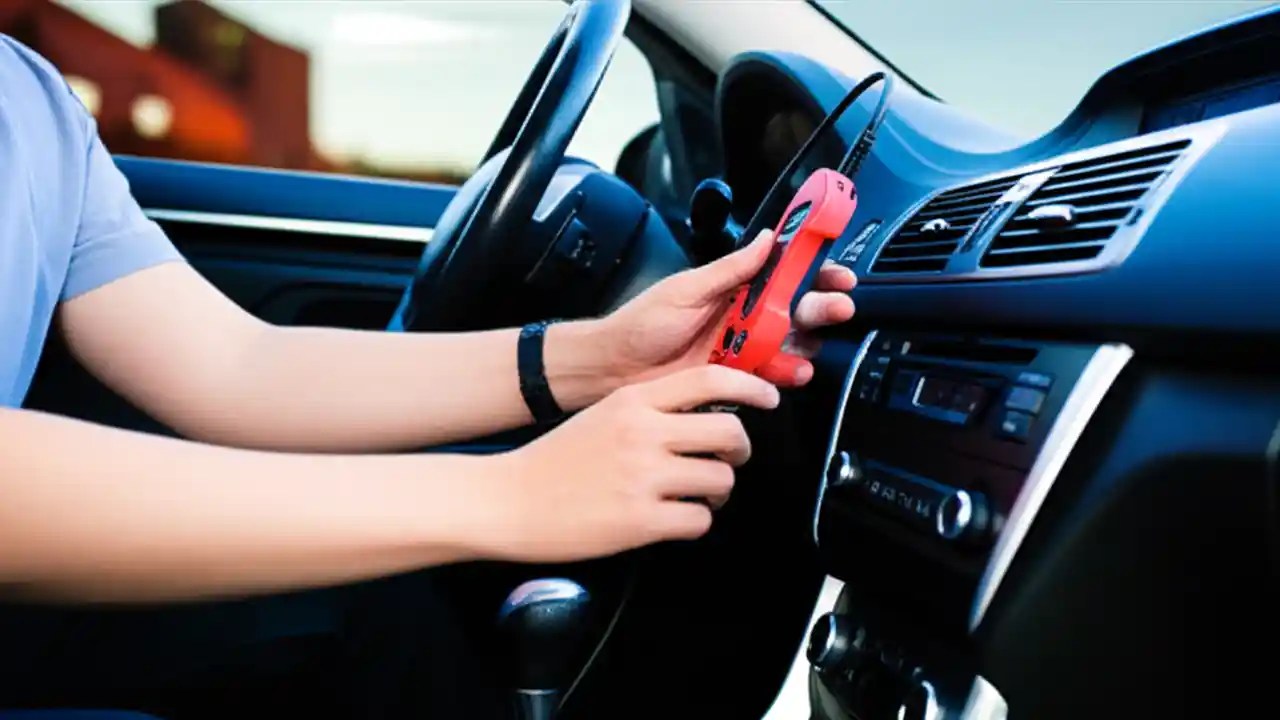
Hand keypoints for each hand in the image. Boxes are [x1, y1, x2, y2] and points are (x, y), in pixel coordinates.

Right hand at [483, 366, 778, 562]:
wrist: (506, 499)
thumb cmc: (554, 462)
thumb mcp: (603, 415)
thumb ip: (650, 410)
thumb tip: (705, 417)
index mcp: (633, 401)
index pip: (710, 381)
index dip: (751, 388)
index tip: (770, 398)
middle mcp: (643, 432)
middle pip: (730, 434)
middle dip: (740, 453)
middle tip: (727, 463)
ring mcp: (643, 476)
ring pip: (720, 481)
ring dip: (716, 493)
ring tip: (694, 497)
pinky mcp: (640, 520)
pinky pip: (700, 520)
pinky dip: (694, 524)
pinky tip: (672, 521)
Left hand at [598, 230, 855, 387]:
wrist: (613, 369)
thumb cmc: (641, 323)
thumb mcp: (686, 288)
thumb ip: (730, 268)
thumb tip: (768, 238)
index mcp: (735, 287)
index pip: (785, 273)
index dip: (814, 271)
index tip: (837, 274)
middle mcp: (744, 315)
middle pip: (797, 308)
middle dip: (822, 306)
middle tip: (836, 307)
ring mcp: (743, 348)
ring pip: (791, 344)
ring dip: (808, 343)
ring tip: (808, 345)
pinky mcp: (738, 378)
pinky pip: (772, 375)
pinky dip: (787, 373)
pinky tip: (791, 372)